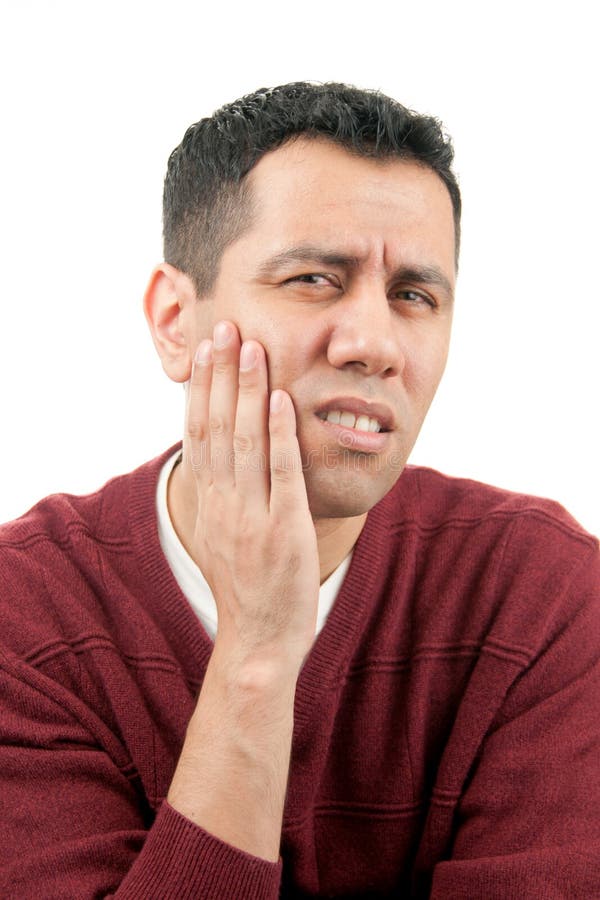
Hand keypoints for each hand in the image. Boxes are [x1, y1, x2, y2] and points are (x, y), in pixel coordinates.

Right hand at [185, 319, 319, 670]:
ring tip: (251, 347)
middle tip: (225, 327)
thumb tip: (217, 449)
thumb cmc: (245, 583)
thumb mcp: (220, 532)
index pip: (198, 431)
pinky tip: (283, 400)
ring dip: (248, 391)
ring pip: (246, 442)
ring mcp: (252, 517)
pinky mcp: (285, 531)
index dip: (202, 388)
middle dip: (221, 374)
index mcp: (208, 501)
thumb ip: (220, 490)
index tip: (205, 348)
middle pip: (218, 426)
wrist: (259, 639)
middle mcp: (222, 503)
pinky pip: (283, 475)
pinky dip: (282, 435)